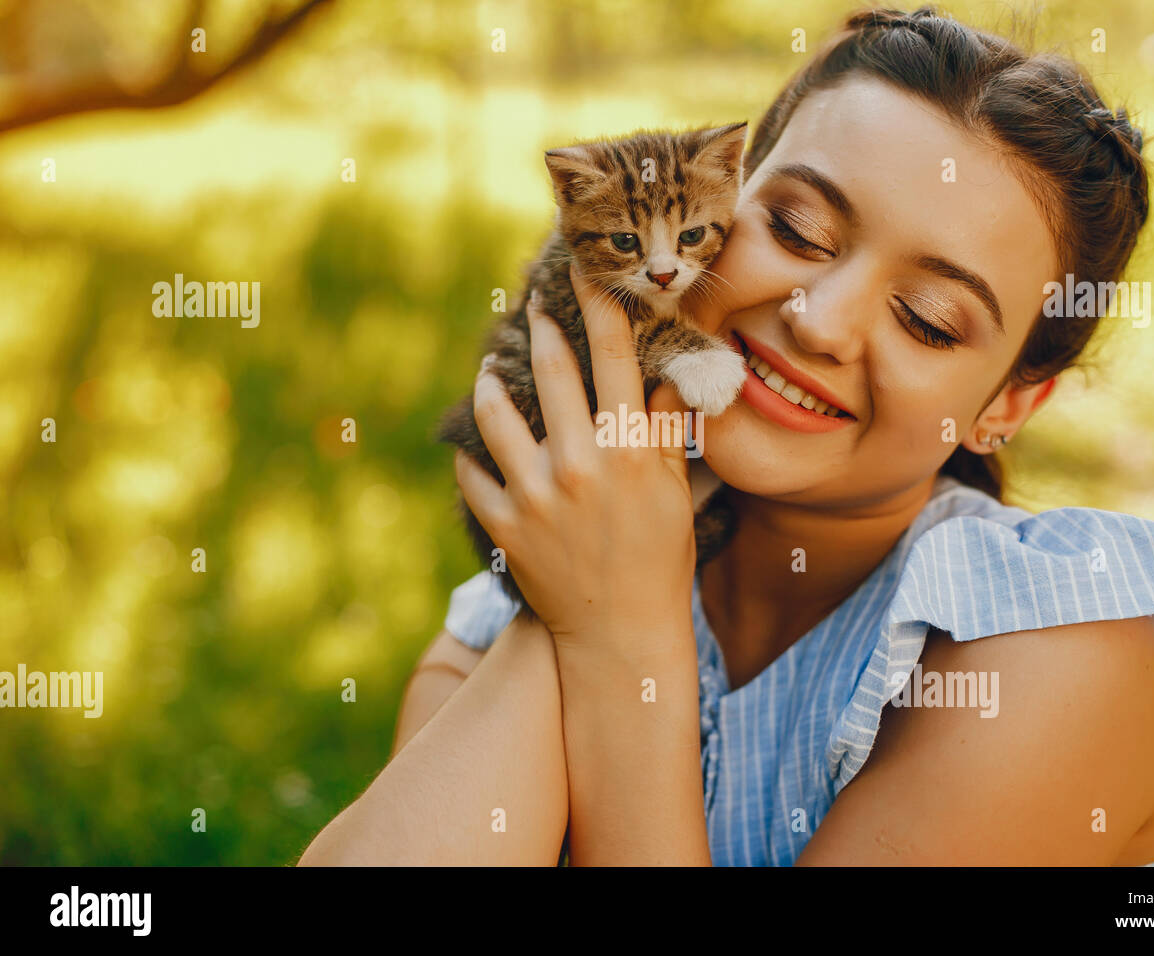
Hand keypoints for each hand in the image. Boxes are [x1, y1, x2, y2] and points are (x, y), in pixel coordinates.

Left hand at [454, 264, 696, 646]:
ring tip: (489, 369)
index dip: (598, 303)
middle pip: (552, 371)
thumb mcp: (673, 490)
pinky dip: (471, 456)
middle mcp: (579, 464)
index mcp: (628, 450)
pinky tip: (474, 445)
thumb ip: (664, 428)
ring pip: (494, 415)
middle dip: (542, 327)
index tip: (584, 269)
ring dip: (489, 383)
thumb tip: (671, 371)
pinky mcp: (503, 525)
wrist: (621, 633)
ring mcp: (534, 495)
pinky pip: (472, 474)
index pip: (613, 356)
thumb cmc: (659, 558)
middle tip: (533, 304)